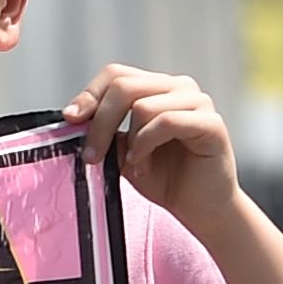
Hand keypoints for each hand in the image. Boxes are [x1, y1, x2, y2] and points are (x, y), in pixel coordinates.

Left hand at [66, 65, 239, 231]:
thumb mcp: (123, 152)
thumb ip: (106, 131)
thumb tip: (74, 118)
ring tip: (135, 166)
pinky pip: (166, 121)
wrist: (199, 209)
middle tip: (91, 155)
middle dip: (100, 122)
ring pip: (143, 105)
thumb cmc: (163, 179)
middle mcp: (179, 87)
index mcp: (157, 88)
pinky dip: (146, 145)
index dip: (89, 95)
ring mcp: (198, 102)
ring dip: (130, 142)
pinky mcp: (211, 123)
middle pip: (124, 86)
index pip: (116, 74)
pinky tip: (144, 166)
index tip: (71, 120)